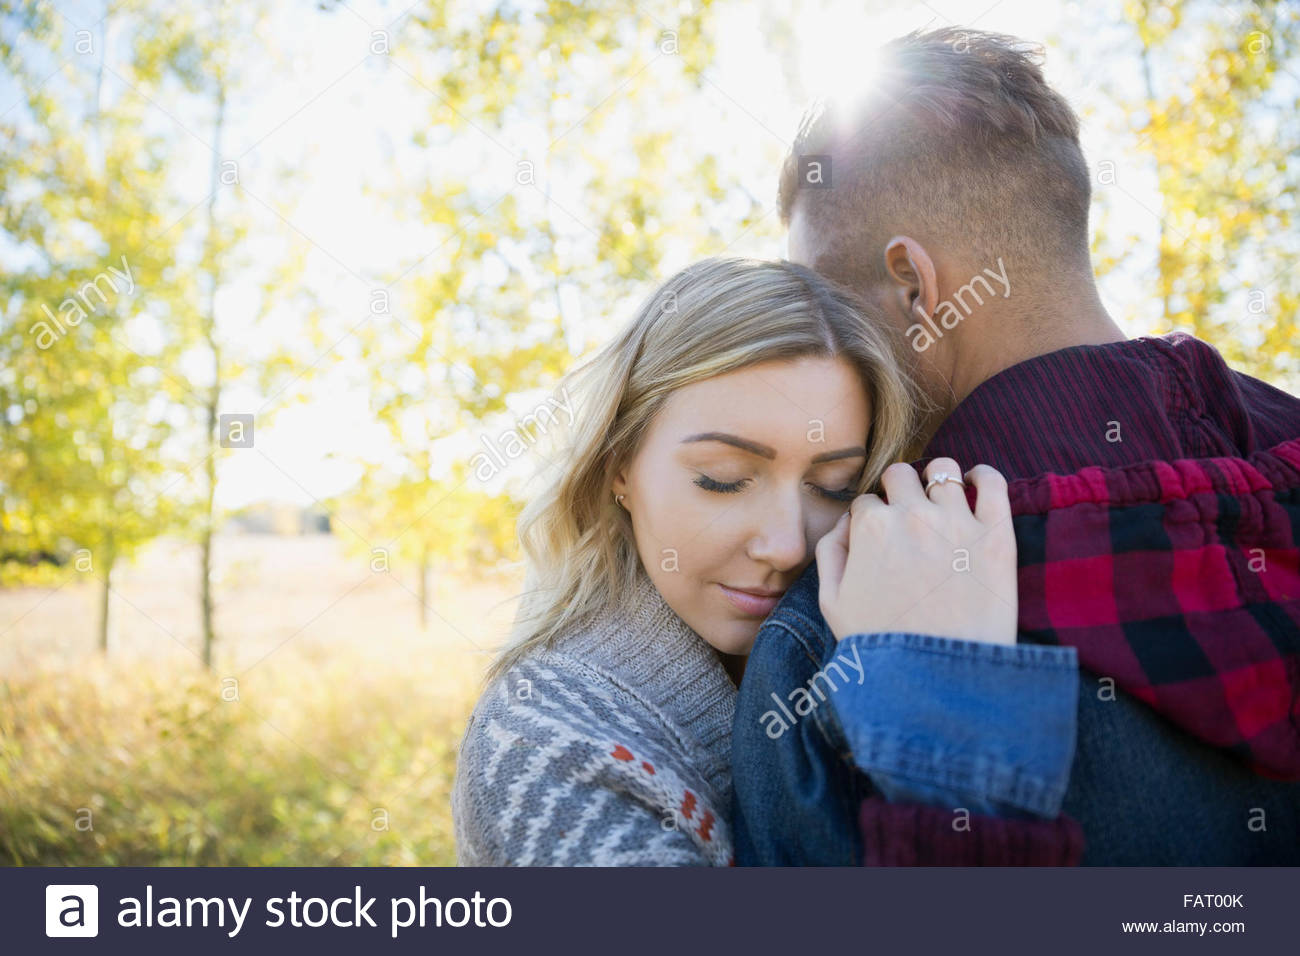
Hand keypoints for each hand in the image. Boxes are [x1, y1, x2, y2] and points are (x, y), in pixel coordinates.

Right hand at [816, 458, 1016, 645]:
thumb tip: (846, 521)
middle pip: (900, 475)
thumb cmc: (881, 645)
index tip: (882, 537)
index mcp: (871, 528)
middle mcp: (913, 515)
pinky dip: (984, 476)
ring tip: (942, 501)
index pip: (866, 501)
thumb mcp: (832, 602)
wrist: (938, 679)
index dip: (871, 519)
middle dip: (899, 491)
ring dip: (938, 480)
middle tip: (908, 515)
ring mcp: (957, 522)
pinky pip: (994, 482)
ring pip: (944, 470)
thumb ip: (830, 551)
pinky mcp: (997, 536)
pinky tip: (977, 483)